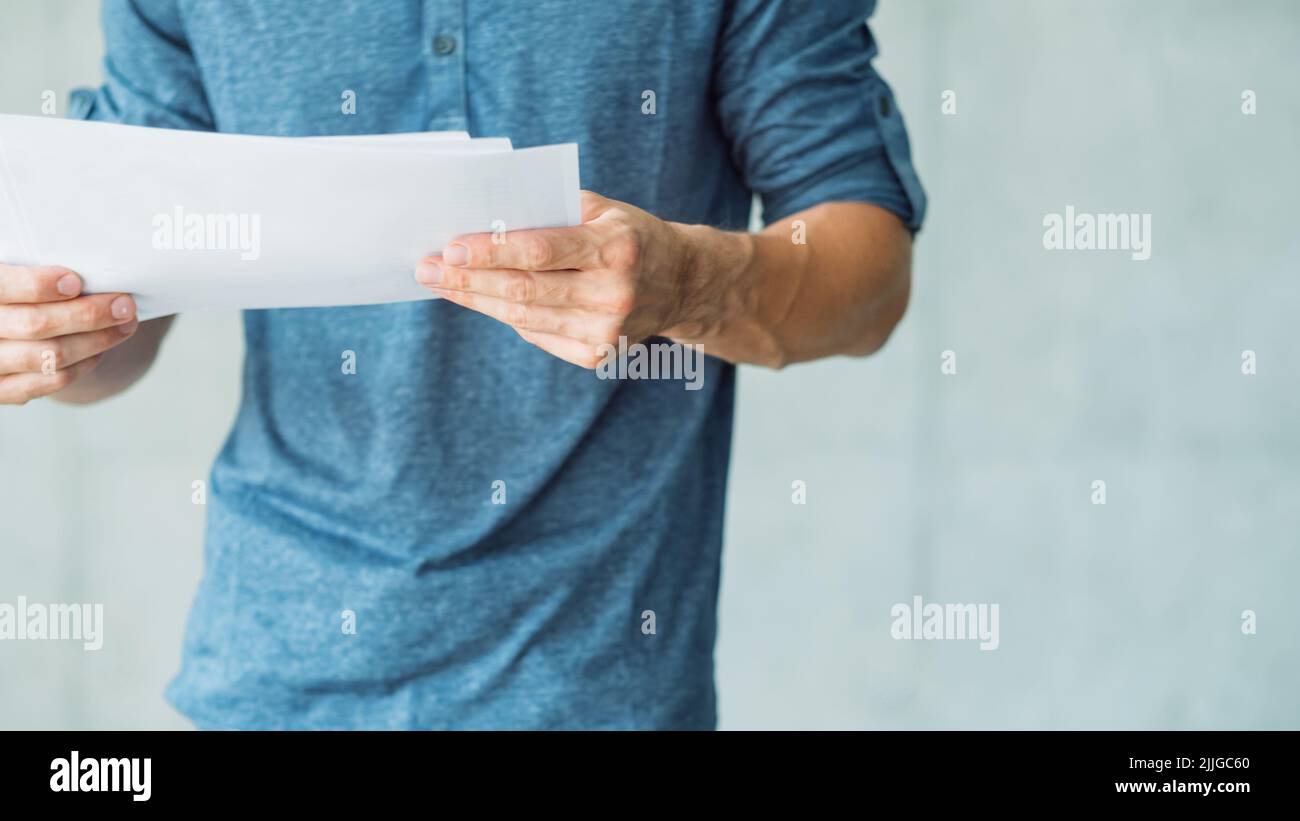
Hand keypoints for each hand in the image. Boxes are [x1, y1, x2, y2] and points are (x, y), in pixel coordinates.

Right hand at [0, 264, 137, 404]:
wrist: (2, 326)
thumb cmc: (17, 294)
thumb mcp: (14, 268)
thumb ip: (31, 266)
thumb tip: (85, 267)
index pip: (3, 286)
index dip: (38, 285)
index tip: (75, 281)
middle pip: (35, 325)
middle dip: (88, 314)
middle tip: (124, 304)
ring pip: (49, 357)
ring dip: (96, 341)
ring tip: (124, 325)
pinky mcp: (1, 390)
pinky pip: (48, 382)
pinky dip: (82, 366)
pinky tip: (100, 350)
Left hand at [414, 191, 749, 367]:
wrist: (683, 283)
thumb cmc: (629, 235)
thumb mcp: (601, 210)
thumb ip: (550, 213)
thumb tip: (483, 222)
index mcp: (616, 247)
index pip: (541, 250)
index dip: (490, 250)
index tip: (449, 247)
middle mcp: (614, 293)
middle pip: (524, 290)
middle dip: (468, 280)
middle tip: (426, 267)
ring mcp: (606, 330)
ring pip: (523, 317)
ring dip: (475, 300)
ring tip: (440, 283)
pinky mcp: (597, 355)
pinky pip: (537, 334)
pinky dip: (506, 316)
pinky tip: (482, 299)